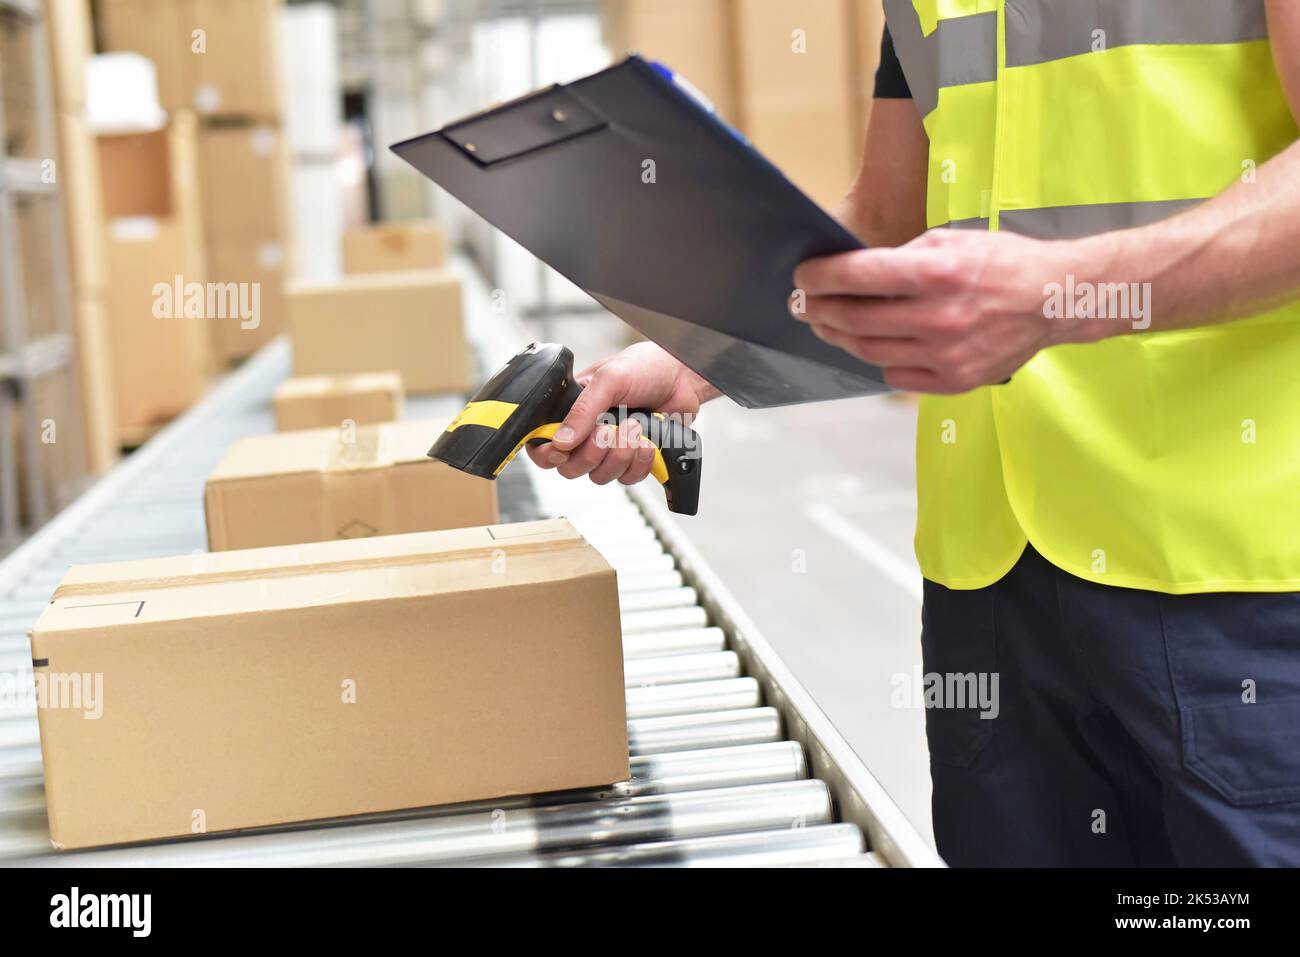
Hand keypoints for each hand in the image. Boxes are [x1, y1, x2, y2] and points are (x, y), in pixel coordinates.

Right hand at [525, 341, 716, 485]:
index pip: (544, 443)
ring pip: (599, 476)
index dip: (547, 453)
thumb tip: (561, 439)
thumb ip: (583, 409)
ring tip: (636, 427)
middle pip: (570, 467)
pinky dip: (639, 462)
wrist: (683, 377)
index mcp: (572, 409)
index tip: (562, 450)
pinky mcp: (633, 459)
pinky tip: (648, 442)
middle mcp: (587, 432)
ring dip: (619, 455)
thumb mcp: (610, 379)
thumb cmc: (645, 367)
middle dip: (592, 453)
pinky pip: (627, 478)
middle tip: (609, 430)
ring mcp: (610, 449)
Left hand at [792, 229, 1100, 393]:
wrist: (1054, 299)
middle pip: (854, 319)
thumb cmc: (1002, 263)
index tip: (803, 276)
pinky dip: (876, 358)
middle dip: (819, 309)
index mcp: (936, 273)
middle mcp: (938, 317)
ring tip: (828, 323)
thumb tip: (850, 272)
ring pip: (868, 350)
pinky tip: (871, 343)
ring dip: (839, 336)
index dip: (819, 277)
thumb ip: (900, 257)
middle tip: (805, 303)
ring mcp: (946, 354)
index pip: (856, 276)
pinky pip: (896, 373)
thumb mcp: (950, 241)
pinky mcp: (954, 380)